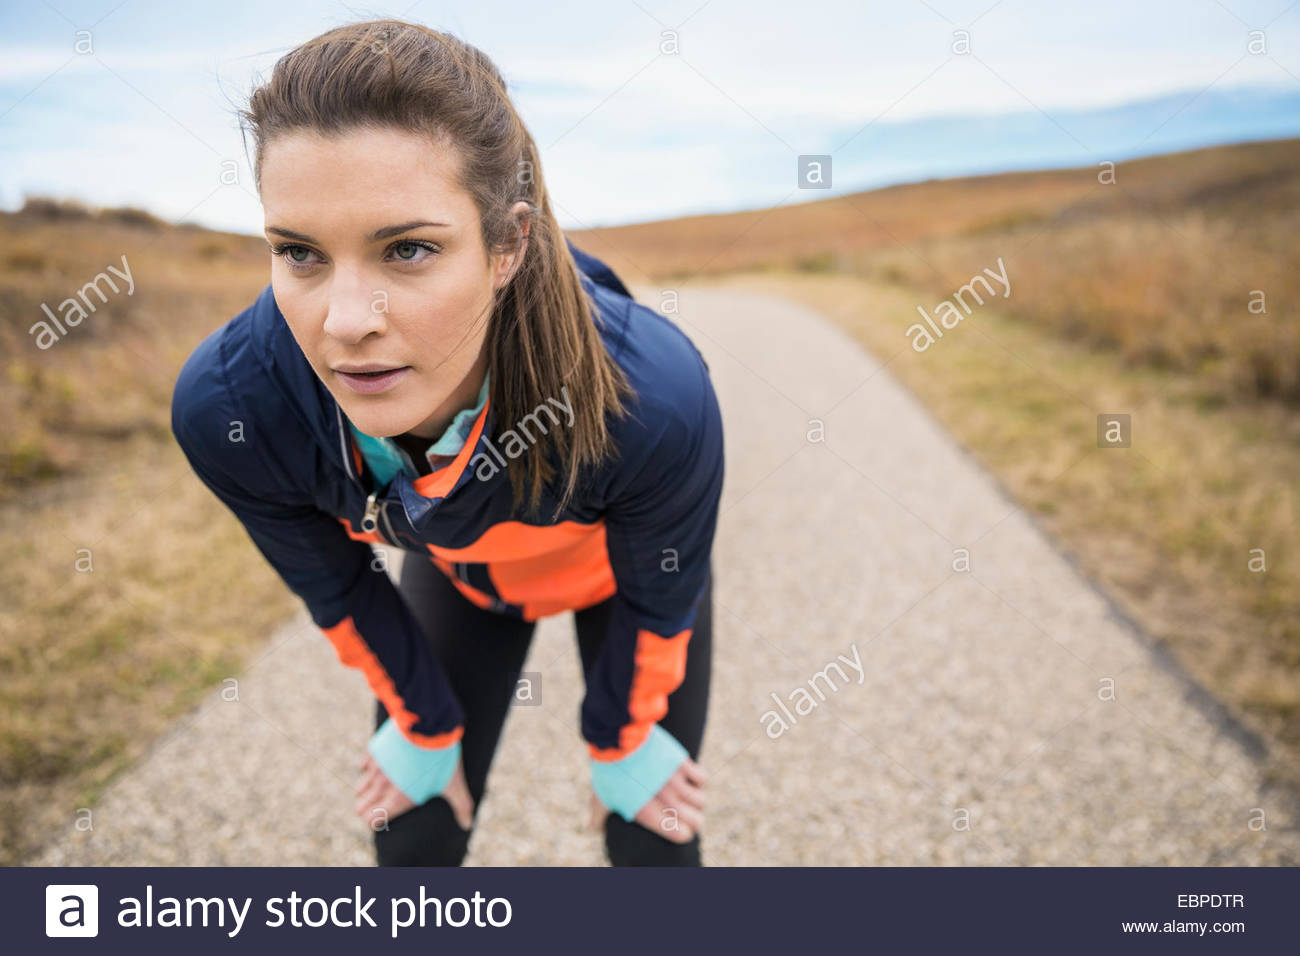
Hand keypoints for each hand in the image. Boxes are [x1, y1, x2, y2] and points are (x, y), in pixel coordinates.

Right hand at [355, 752, 474, 830]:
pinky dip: (369, 769)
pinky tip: (383, 766)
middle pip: (360, 808)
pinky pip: (362, 766)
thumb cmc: (441, 758)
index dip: (376, 821)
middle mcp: (383, 786)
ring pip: (359, 788)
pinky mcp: (375, 750)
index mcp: (399, 799)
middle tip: (382, 804)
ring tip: (383, 787)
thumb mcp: (453, 784)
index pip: (372, 820)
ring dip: (367, 790)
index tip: (385, 817)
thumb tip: (468, 825)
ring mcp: (376, 768)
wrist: (429, 725)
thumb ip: (461, 807)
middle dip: (368, 809)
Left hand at [589, 757, 706, 842]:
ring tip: (685, 795)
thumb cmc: (608, 770)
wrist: (618, 739)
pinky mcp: (681, 762)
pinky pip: (702, 779)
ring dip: (695, 800)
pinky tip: (687, 777)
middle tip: (685, 813)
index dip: (682, 833)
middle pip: (697, 821)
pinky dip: (698, 780)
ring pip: (701, 801)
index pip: (681, 835)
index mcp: (649, 814)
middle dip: (693, 820)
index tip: (677, 827)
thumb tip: (594, 829)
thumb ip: (598, 818)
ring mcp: (676, 782)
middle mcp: (667, 801)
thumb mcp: (600, 798)